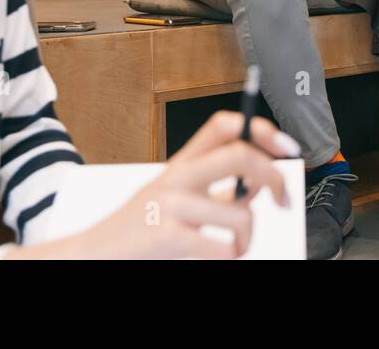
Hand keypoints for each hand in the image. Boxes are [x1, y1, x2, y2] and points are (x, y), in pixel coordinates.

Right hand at [14, 112, 295, 259]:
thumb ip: (210, 186)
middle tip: (280, 198)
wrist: (94, 253)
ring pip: (240, 211)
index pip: (223, 125)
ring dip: (249, 235)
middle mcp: (176, 177)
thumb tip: (257, 185)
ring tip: (237, 244)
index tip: (284, 145)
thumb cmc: (137, 227)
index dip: (260, 128)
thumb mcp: (171, 195)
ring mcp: (172, 205)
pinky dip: (233, 254)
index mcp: (179, 162)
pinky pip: (224, 246)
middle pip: (240, 155)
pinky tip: (221, 255)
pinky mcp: (169, 237)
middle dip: (272, 177)